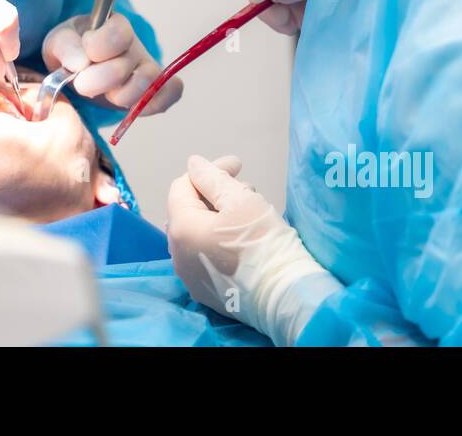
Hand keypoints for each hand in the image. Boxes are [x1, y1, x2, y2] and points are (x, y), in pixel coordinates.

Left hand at [41, 12, 181, 113]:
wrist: (83, 69)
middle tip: (82, 84)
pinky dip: (153, 104)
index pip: (118, 33)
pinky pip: (171, 92)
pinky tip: (130, 107)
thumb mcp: (59, 42)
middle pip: (125, 66)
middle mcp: (136, 45)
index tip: (80, 58)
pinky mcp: (159, 88)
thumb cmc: (74, 51)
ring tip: (106, 95)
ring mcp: (149, 66)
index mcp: (114, 25)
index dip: (97, 49)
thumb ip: (66, 46)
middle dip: (97, 81)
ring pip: (149, 82)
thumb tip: (80, 62)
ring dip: (121, 96)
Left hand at [167, 154, 338, 345]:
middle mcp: (177, 254)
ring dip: (220, 215)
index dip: (209, 171)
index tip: (238, 166)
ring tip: (250, 212)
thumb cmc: (262, 243)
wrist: (284, 296)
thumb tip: (193, 164)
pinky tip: (243, 238)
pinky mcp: (205, 290)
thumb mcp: (241, 200)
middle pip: (190, 209)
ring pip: (199, 232)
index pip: (182, 186)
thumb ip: (212, 178)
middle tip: (248, 190)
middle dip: (216, 193)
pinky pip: (205, 254)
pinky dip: (220, 239)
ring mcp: (189, 275)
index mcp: (180, 229)